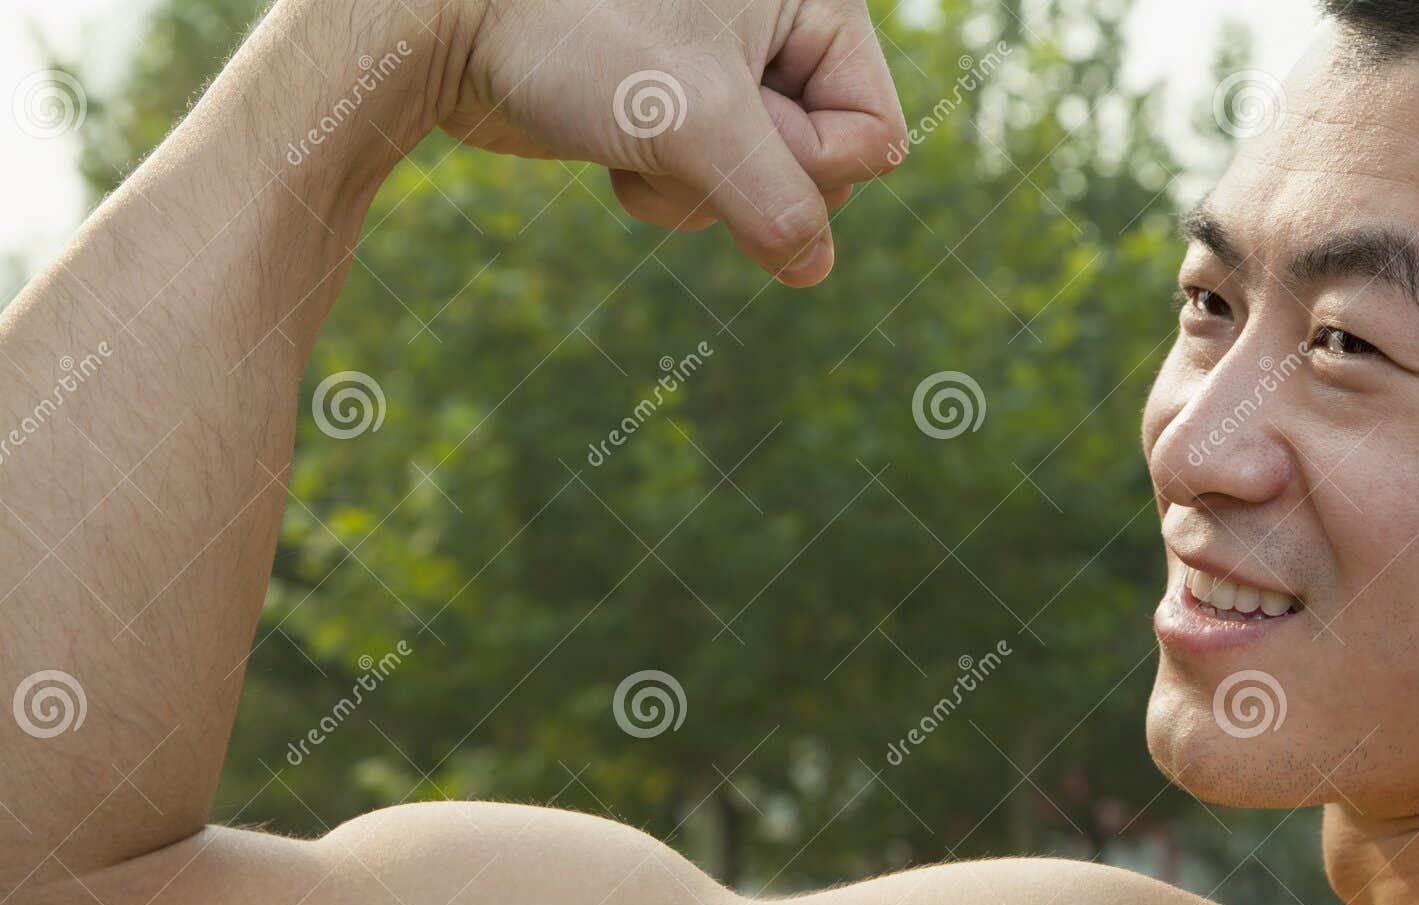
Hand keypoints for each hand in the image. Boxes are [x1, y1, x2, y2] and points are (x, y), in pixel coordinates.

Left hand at [435, 0, 906, 285]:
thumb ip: (776, 202)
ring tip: (634, 136)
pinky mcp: (675, 109)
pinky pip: (709, 187)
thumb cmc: (575, 33)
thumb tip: (814, 268)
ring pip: (760, 190)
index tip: (734, 135)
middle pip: (819, 170)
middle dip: (741, 180)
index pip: (873, 134)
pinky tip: (614, 147)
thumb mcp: (697, 120)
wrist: (449, 19)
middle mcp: (779, 29)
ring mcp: (727, 73)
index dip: (809, 165)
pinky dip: (662, 187)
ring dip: (693, 192)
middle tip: (674, 133)